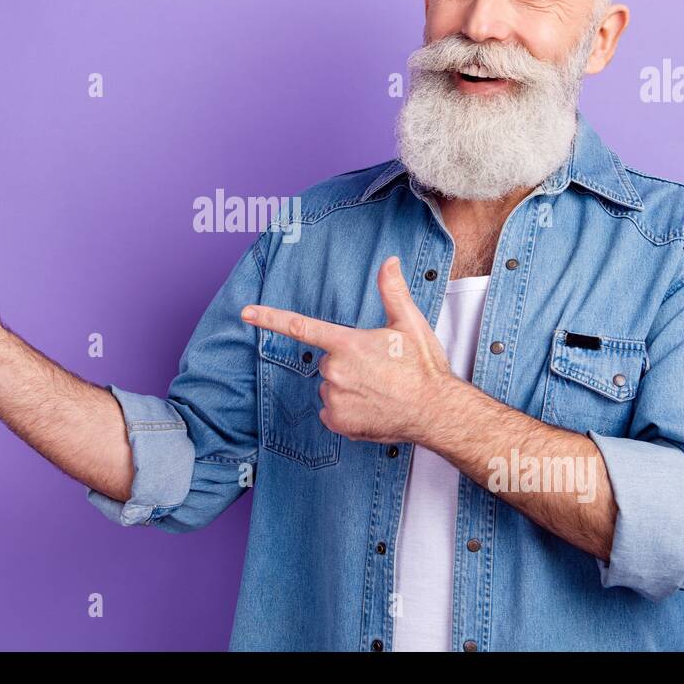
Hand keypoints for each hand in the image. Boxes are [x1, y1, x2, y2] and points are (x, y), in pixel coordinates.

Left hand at [240, 256, 463, 443]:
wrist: (437, 411)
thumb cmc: (423, 368)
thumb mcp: (410, 323)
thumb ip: (393, 291)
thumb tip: (390, 261)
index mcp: (347, 344)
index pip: (300, 327)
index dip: (269, 318)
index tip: (246, 312)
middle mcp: (335, 371)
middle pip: (328, 361)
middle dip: (347, 363)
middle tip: (379, 370)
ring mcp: (334, 399)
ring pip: (330, 387)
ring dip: (348, 388)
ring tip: (379, 391)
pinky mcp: (338, 422)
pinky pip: (332, 412)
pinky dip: (347, 411)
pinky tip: (371, 408)